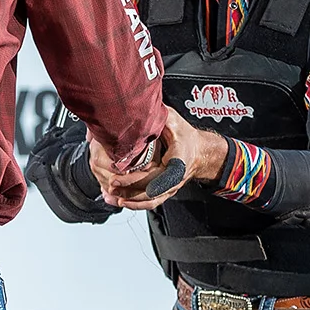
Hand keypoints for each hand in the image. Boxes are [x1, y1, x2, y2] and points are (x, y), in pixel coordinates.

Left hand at [91, 109, 226, 210]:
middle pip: (150, 190)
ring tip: (110, 196)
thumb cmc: (186, 137)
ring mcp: (169, 188)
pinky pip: (149, 203)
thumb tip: (141, 104)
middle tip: (111, 183)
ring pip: (148, 200)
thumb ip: (159, 116)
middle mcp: (174, 179)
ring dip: (129, 200)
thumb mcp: (175, 122)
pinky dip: (133, 204)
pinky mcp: (164, 193)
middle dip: (129, 189)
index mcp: (178, 162)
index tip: (126, 177)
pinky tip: (118, 202)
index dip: (140, 179)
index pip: (162, 175)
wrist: (199, 153)